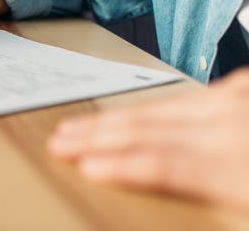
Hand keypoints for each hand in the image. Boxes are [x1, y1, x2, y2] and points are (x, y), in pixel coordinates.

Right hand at [48, 67, 248, 209]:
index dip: (117, 166)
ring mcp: (237, 102)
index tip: (84, 166)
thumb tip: (155, 180)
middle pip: (147, 132)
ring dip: (114, 118)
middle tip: (60, 141)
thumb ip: (209, 202)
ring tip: (81, 124)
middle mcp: (229, 128)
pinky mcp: (246, 89)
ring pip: (160, 107)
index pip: (159, 165)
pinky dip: (159, 102)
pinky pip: (193, 93)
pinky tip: (138, 105)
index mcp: (235, 170)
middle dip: (96, 137)